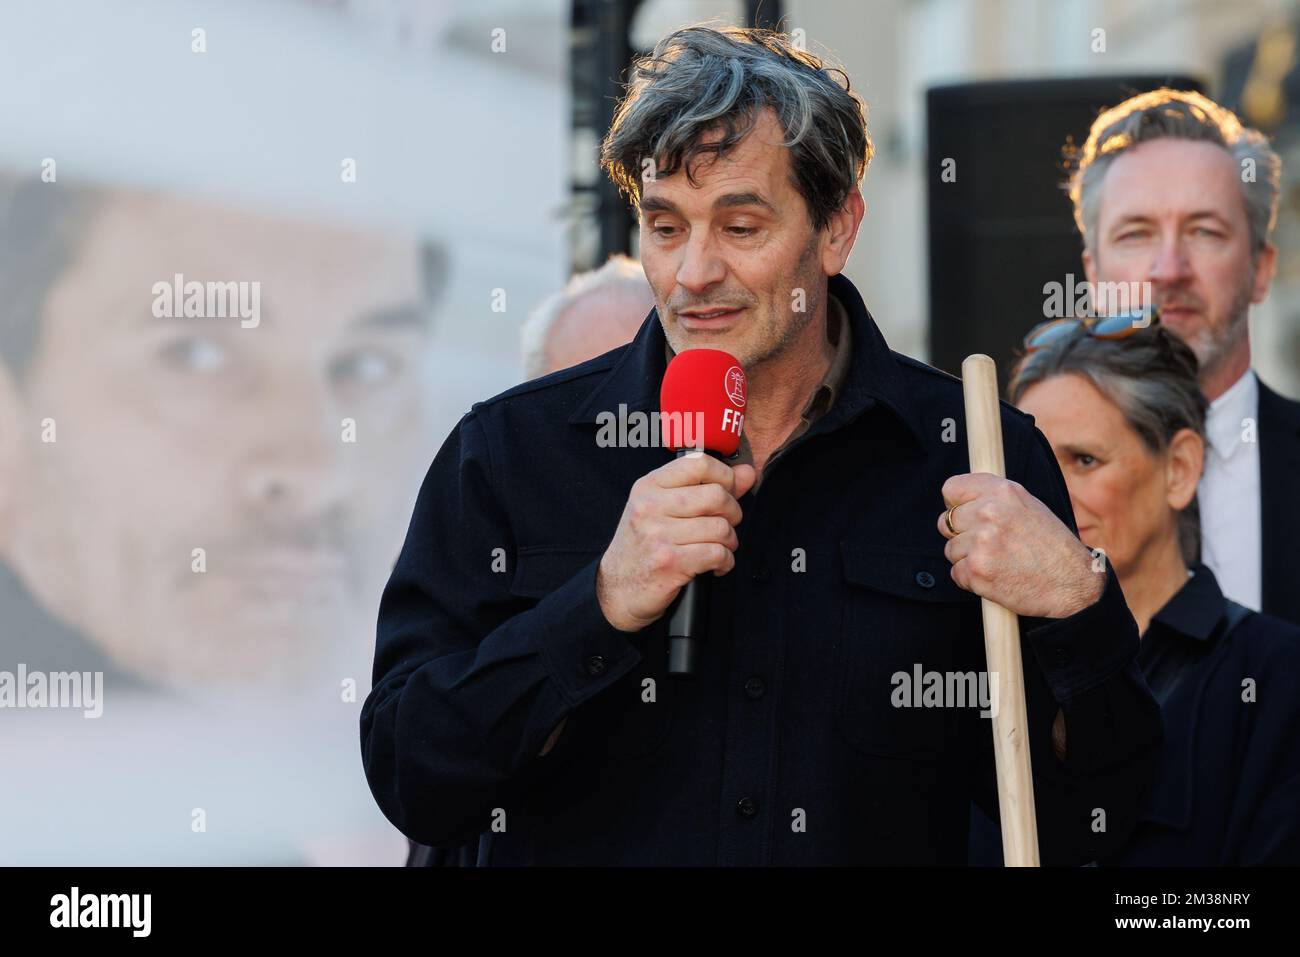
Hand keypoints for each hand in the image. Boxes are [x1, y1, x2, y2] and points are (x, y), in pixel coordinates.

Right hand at [596, 454, 757, 631]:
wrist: (618, 589)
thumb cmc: (644, 546)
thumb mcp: (665, 508)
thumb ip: (707, 486)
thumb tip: (747, 473)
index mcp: (649, 486)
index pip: (699, 463)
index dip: (726, 477)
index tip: (728, 492)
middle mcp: (650, 506)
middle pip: (716, 495)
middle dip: (733, 513)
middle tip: (725, 526)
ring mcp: (658, 534)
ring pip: (720, 527)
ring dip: (729, 542)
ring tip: (720, 548)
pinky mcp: (669, 562)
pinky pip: (717, 553)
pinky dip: (725, 562)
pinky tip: (716, 566)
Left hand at [938, 473, 1102, 618]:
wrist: (1073, 584)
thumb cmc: (1051, 547)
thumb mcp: (1028, 506)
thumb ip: (995, 499)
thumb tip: (959, 500)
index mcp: (1003, 491)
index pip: (951, 488)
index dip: (954, 504)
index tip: (964, 515)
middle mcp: (990, 512)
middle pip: (945, 521)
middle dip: (961, 535)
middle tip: (989, 546)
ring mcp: (981, 541)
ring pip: (950, 550)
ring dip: (968, 559)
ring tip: (999, 562)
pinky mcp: (976, 569)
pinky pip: (956, 573)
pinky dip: (972, 579)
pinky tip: (997, 577)